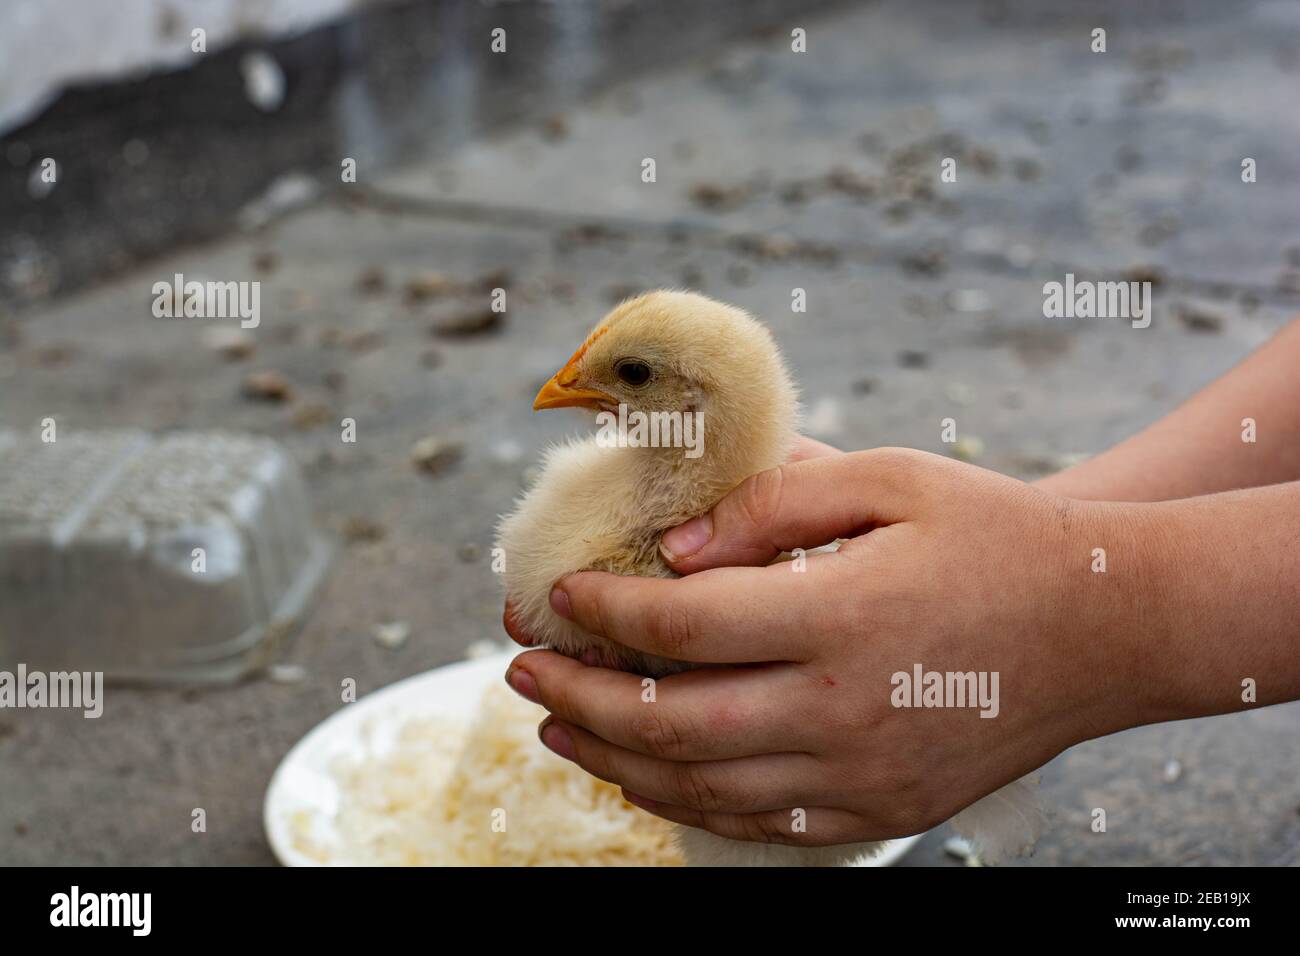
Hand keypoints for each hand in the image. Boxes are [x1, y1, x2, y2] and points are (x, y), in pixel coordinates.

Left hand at [504, 448, 1165, 845]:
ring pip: (700, 785)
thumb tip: (674, 546)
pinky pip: (757, 820)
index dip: (602, 611)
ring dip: (612, 756)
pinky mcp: (880, 807)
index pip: (681, 627)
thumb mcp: (890, 481)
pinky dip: (683, 801)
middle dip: (577, 693)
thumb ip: (774, 505)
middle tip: (522, 666)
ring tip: (558, 723)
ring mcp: (862, 770)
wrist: (1103, 627)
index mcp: (842, 614)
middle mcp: (845, 706)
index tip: (558, 593)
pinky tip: (643, 772)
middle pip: (671, 720)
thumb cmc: (994, 537)